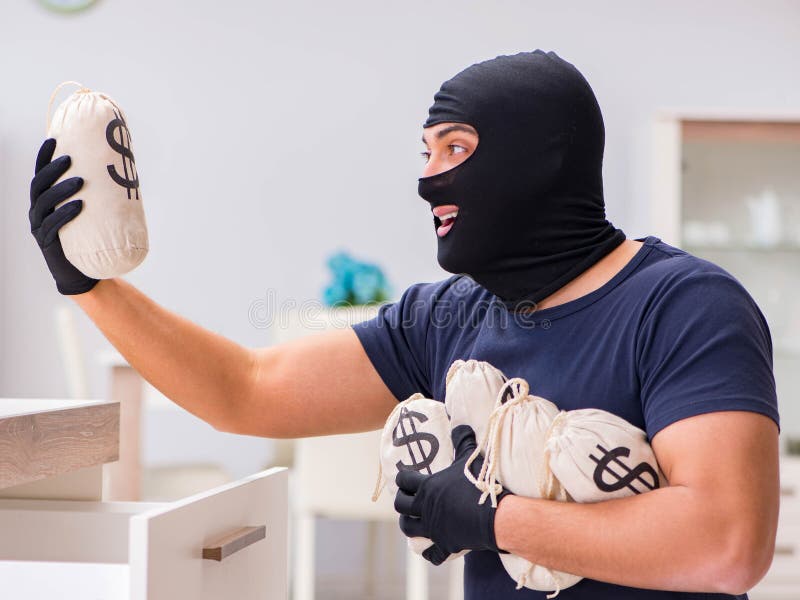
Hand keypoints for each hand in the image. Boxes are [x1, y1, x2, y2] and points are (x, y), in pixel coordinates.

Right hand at [29, 139, 97, 294]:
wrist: (87, 273)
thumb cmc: (93, 238)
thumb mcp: (94, 213)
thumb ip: (101, 195)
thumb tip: (127, 169)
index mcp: (45, 202)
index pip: (40, 175)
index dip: (43, 158)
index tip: (53, 140)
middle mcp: (38, 212)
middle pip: (39, 186)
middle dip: (52, 170)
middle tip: (69, 159)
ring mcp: (40, 229)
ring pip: (45, 204)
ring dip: (61, 190)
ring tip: (79, 181)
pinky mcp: (48, 244)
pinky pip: (53, 226)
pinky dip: (65, 214)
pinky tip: (78, 206)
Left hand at [394, 424, 510, 564]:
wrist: (496, 516)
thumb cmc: (481, 485)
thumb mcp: (471, 459)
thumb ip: (463, 441)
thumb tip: (460, 424)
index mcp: (428, 488)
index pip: (404, 481)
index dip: (401, 478)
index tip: (403, 478)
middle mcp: (426, 509)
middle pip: (401, 506)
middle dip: (401, 502)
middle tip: (405, 498)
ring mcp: (434, 528)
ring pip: (409, 529)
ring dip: (408, 524)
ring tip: (411, 521)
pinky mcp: (445, 544)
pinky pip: (431, 553)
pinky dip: (429, 552)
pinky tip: (430, 548)